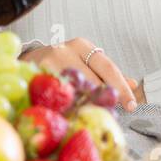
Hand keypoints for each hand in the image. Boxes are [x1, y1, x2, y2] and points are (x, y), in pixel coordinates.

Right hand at [20, 37, 140, 109]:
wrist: (27, 60)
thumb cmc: (61, 63)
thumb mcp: (84, 62)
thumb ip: (108, 74)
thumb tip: (133, 84)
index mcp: (82, 46)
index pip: (107, 67)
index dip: (121, 88)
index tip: (131, 105)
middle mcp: (65, 50)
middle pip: (92, 81)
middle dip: (102, 100)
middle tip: (107, 114)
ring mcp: (48, 62)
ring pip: (75, 91)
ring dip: (84, 105)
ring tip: (87, 114)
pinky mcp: (35, 75)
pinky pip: (57, 96)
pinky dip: (66, 107)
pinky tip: (69, 112)